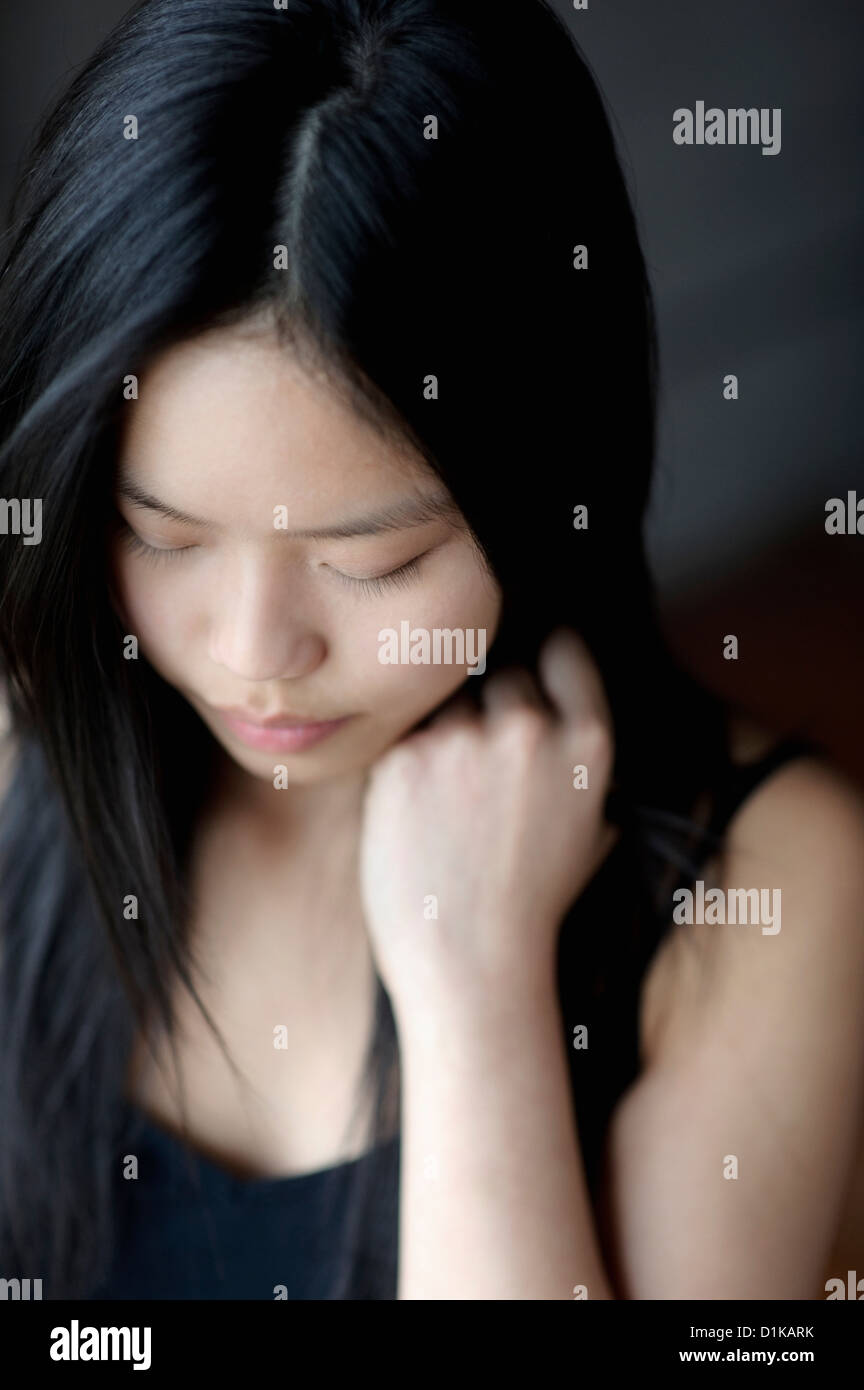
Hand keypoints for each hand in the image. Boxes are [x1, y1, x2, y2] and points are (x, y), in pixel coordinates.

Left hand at [358, 627, 618, 1018]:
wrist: (470, 962)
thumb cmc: (531, 903)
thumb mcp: (591, 825)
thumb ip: (577, 760)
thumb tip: (557, 709)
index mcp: (586, 742)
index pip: (565, 653)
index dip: (546, 659)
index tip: (533, 668)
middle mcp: (528, 728)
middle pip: (502, 675)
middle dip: (490, 708)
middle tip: (478, 764)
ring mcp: (463, 739)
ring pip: (446, 704)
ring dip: (444, 733)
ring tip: (447, 800)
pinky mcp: (404, 756)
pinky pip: (404, 734)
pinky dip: (406, 763)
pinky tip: (415, 813)